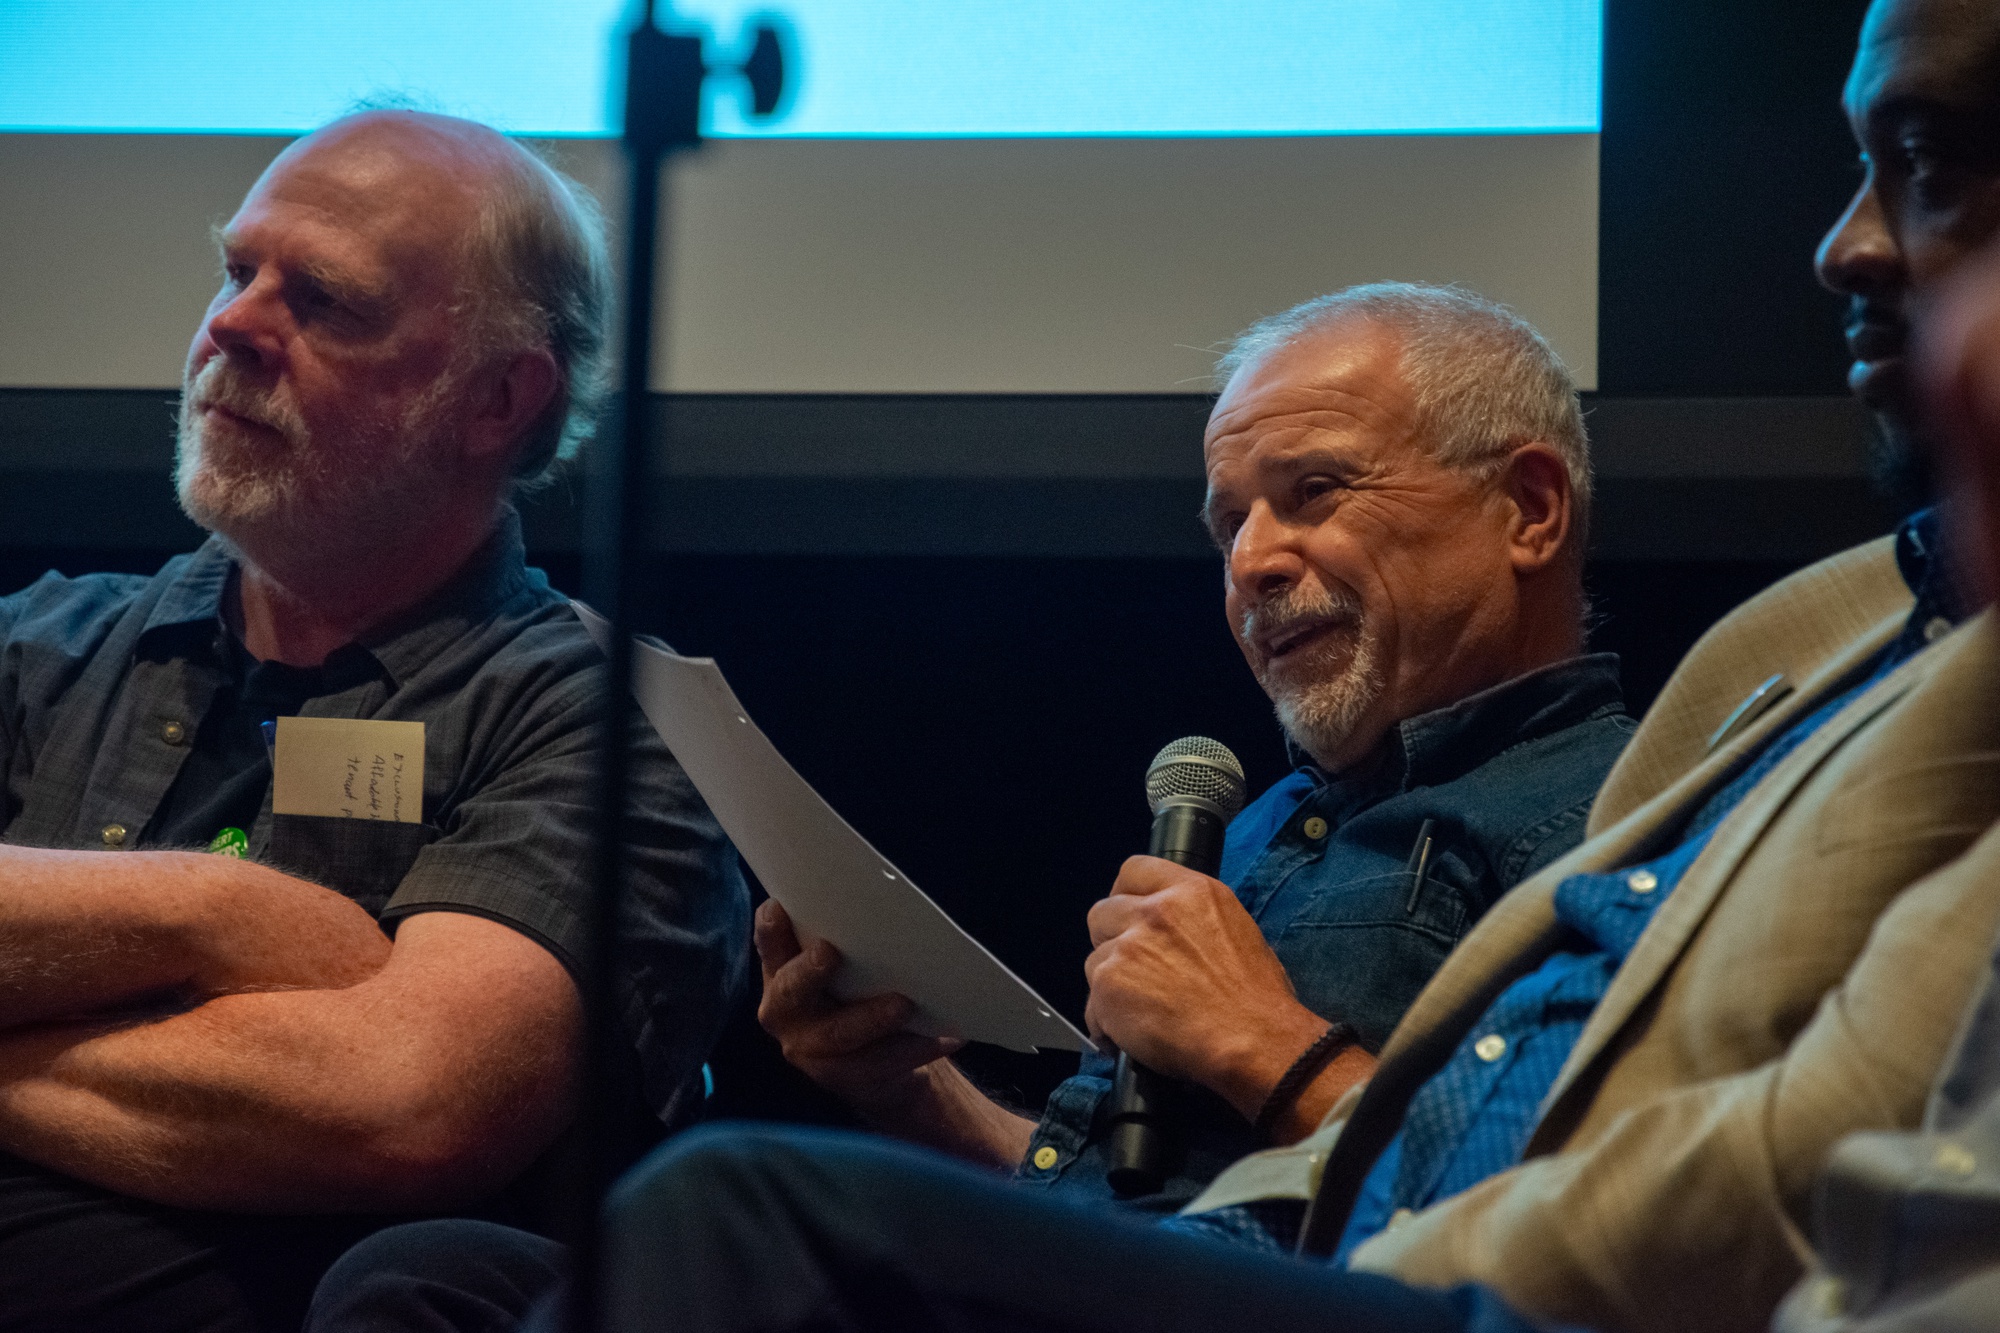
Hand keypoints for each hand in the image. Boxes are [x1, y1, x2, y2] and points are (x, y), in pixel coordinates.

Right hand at [754, 900, 962, 1116]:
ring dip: (873, 1018)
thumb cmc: (859, 996)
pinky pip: (878, 1064)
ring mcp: (809, 1051)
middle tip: (828, 952)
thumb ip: (845, 939)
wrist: (878, 1070)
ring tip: (905, 1004)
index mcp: (781, 973)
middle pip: (790, 991)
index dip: (769, 928)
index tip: (779, 908)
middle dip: (808, 972)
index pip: (768, 943)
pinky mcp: (842, 1080)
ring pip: (839, 1033)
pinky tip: (947, 1036)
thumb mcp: (845, 967)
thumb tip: (882, 900)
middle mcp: (783, 1013)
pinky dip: (915, 1048)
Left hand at [1083, 855, 1332, 1121]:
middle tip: (1135, 970)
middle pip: (1102, 913)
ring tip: (1144, 1011)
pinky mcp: (1109, 985)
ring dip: (1112, 985)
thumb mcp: (1236, 930)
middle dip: (1112, 940)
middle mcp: (1155, 912)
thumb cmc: (1256, 999)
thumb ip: (1193, 917)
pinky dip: (1107, 1023)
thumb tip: (1171, 931)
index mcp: (1191, 892)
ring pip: (1095, 962)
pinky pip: (1092, 1005)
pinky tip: (1134, 1036)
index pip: (1134, 870)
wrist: (1253, 1039)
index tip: (1127, 915)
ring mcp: (1127, 947)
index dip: (1126, 895)